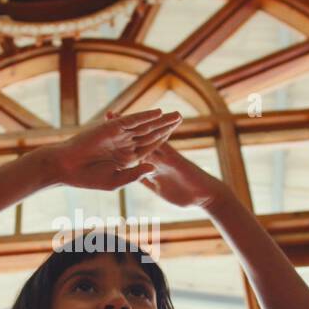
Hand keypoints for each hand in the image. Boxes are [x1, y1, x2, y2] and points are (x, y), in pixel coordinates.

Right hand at [41, 109, 181, 190]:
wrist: (66, 168)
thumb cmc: (87, 178)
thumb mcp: (115, 181)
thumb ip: (135, 174)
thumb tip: (153, 167)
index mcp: (127, 158)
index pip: (149, 148)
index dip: (163, 141)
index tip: (177, 138)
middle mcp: (124, 144)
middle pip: (150, 133)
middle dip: (166, 126)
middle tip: (180, 117)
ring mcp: (118, 134)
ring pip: (144, 126)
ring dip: (160, 120)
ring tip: (176, 114)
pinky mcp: (111, 128)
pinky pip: (132, 121)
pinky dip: (145, 116)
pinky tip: (158, 113)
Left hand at [106, 111, 224, 208]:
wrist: (205, 194)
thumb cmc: (184, 195)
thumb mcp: (159, 189)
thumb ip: (147, 180)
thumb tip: (133, 175)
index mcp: (149, 165)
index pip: (129, 151)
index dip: (117, 143)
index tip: (103, 136)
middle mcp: (155, 157)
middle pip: (134, 139)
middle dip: (121, 128)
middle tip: (107, 115)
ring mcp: (164, 156)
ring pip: (146, 136)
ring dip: (133, 125)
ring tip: (117, 113)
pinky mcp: (172, 157)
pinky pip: (160, 142)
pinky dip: (153, 131)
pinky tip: (144, 122)